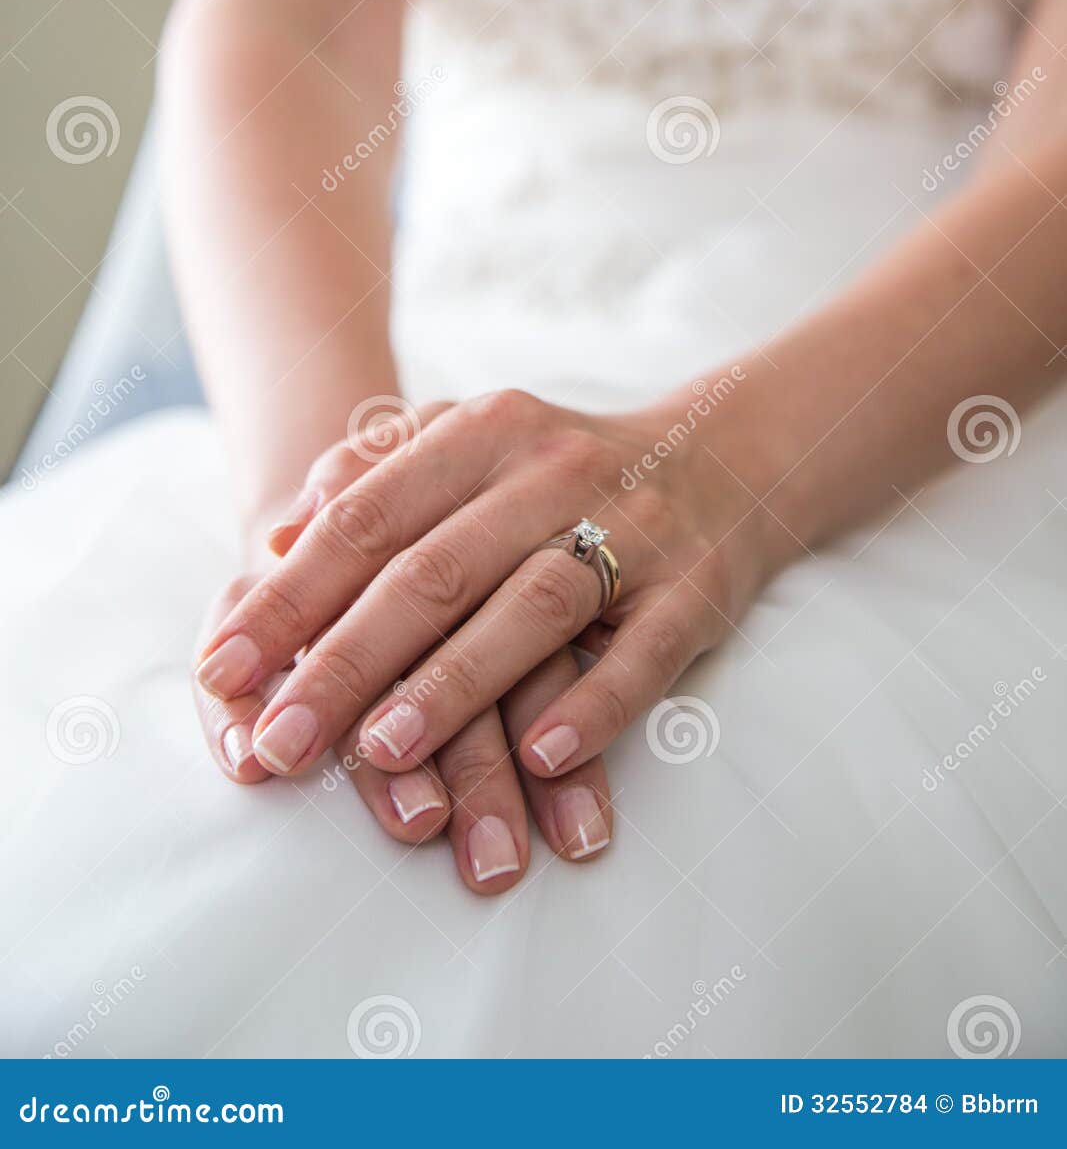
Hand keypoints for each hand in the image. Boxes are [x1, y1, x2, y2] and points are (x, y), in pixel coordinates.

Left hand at [195, 380, 777, 804]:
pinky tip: (538, 758)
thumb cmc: (563, 467)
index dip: (288, 597)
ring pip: (530, 609)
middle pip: (434, 570)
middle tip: (279, 743)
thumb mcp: (471, 442)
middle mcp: (553, 472)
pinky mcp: (696, 591)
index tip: (221, 669)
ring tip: (383, 754)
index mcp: (483, 432)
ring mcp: (632, 530)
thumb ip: (375, 475)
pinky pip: (642, 655)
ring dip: (453, 685)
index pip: (365, 518)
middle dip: (347, 663)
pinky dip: (592, 706)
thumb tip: (279, 535)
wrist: (726, 455)